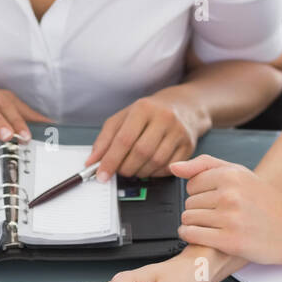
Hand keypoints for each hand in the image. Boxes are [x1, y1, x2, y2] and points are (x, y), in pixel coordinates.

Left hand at [88, 88, 209, 179]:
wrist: (185, 106)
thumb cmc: (150, 113)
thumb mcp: (124, 118)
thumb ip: (106, 139)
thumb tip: (92, 161)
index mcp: (144, 108)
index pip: (124, 139)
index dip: (110, 161)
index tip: (101, 175)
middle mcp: (164, 118)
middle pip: (140, 153)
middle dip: (125, 168)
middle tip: (119, 171)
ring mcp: (179, 132)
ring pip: (155, 163)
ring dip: (140, 172)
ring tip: (134, 167)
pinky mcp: (188, 146)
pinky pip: (168, 168)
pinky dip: (154, 173)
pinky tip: (149, 166)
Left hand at [172, 155, 281, 264]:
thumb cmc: (266, 203)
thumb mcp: (240, 174)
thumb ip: (205, 166)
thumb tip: (173, 167)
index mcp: (232, 175)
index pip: (191, 183)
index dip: (200, 194)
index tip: (213, 199)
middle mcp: (230, 195)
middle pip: (189, 203)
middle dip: (198, 210)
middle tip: (217, 215)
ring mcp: (230, 219)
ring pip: (188, 219)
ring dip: (194, 225)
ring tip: (212, 226)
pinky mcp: (229, 241)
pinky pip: (192, 235)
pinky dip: (191, 237)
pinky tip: (203, 236)